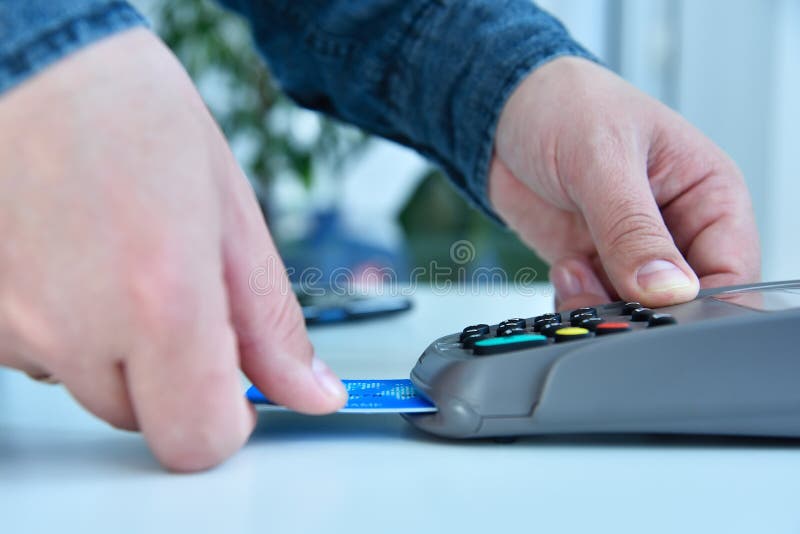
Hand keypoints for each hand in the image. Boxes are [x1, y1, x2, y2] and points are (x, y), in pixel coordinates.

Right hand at [0, 29, 346, 470]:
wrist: (24, 62)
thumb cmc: (127, 112)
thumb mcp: (229, 212)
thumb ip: (270, 320)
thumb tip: (309, 389)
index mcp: (162, 299)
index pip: (199, 440)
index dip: (227, 424)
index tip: (235, 392)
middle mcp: (75, 327)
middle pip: (143, 418)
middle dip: (174, 376)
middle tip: (175, 294)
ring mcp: (11, 326)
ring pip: (87, 385)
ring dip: (115, 346)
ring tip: (118, 259)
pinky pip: (37, 353)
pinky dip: (65, 324)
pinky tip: (73, 258)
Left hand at [490, 57, 759, 309]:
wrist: (502, 113)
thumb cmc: (566, 106)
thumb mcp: (604, 158)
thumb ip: (632, 227)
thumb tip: (667, 288)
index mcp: (708, 192)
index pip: (733, 268)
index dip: (704, 299)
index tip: (660, 307)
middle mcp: (678, 226)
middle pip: (686, 299)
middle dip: (647, 309)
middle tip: (609, 296)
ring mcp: (632, 250)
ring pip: (638, 309)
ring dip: (605, 306)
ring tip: (576, 270)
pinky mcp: (593, 263)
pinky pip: (598, 305)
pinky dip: (579, 302)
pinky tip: (564, 267)